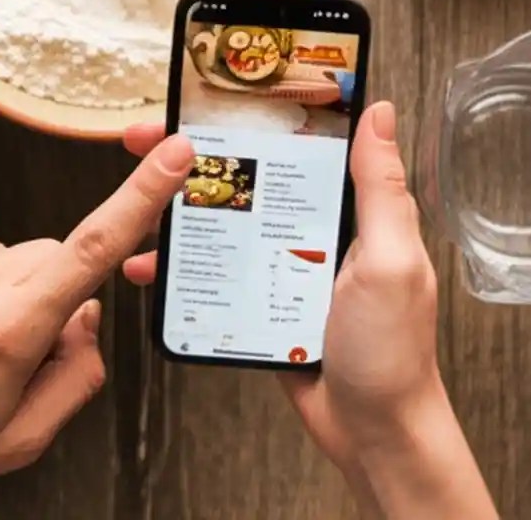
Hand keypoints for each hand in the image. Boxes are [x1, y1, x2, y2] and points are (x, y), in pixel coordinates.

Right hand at [124, 102, 494, 517]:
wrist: (373, 431)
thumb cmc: (393, 352)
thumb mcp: (390, 261)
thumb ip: (381, 191)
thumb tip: (379, 114)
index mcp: (351, 212)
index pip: (297, 147)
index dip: (254, 119)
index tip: (209, 100)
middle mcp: (316, 233)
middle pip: (249, 180)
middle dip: (195, 160)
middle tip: (146, 144)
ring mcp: (285, 269)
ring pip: (224, 227)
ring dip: (179, 215)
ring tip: (137, 207)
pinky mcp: (263, 305)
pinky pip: (219, 275)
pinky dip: (184, 270)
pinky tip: (153, 268)